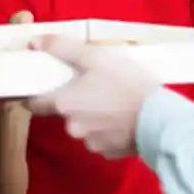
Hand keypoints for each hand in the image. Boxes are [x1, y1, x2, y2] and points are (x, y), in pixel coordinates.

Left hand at [24, 35, 160, 158]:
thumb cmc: (128, 85)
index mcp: (64, 104)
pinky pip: (103, 138)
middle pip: (65, 113)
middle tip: (97, 86)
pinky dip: (110, 129)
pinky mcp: (109, 152)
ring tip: (116, 101)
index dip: (36, 94)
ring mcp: (91, 142)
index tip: (44, 87)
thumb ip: (62, 48)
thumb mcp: (96, 57)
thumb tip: (35, 42)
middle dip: (77, 101)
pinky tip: (125, 117)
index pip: (34, 103)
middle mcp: (72, 127)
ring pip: (86, 126)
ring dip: (95, 116)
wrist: (159, 118)